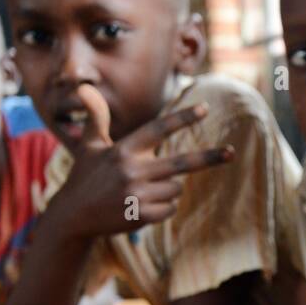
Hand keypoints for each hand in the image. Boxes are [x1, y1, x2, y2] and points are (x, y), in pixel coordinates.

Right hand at [43, 84, 234, 240]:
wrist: (73, 216)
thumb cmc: (85, 176)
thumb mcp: (90, 146)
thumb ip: (96, 117)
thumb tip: (85, 87)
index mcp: (123, 150)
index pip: (159, 129)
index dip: (183, 118)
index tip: (205, 109)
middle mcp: (131, 170)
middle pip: (181, 163)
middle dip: (209, 157)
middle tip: (232, 152)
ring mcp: (137, 194)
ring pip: (176, 188)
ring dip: (169, 189)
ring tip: (144, 191)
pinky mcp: (140, 215)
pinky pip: (170, 208)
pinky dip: (164, 207)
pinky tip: (143, 207)